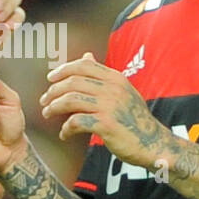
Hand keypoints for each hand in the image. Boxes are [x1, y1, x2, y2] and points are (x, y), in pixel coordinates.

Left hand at [39, 52, 168, 166]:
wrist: (153, 143)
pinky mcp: (106, 125)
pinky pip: (76, 122)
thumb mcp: (123, 90)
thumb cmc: (135, 119)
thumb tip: (86, 55)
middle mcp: (113, 89)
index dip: (63, 70)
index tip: (51, 79)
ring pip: (71, 100)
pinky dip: (66, 128)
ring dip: (55, 107)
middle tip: (44, 102)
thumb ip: (102, 74)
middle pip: (73, 82)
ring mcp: (110, 106)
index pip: (83, 65)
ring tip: (48, 114)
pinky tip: (65, 134)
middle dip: (53, 91)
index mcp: (116, 78)